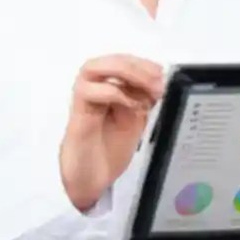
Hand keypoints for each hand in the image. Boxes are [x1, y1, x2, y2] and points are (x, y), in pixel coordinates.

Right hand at [59, 55, 163, 211]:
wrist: (92, 179)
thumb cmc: (109, 150)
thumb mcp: (136, 120)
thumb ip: (143, 100)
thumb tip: (157, 83)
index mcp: (108, 87)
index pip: (124, 62)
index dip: (144, 64)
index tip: (162, 74)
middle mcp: (93, 88)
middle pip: (109, 60)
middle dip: (137, 66)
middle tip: (157, 81)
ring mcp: (83, 99)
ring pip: (92, 67)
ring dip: (123, 72)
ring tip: (146, 87)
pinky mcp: (77, 114)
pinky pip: (87, 91)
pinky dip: (112, 92)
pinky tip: (130, 105)